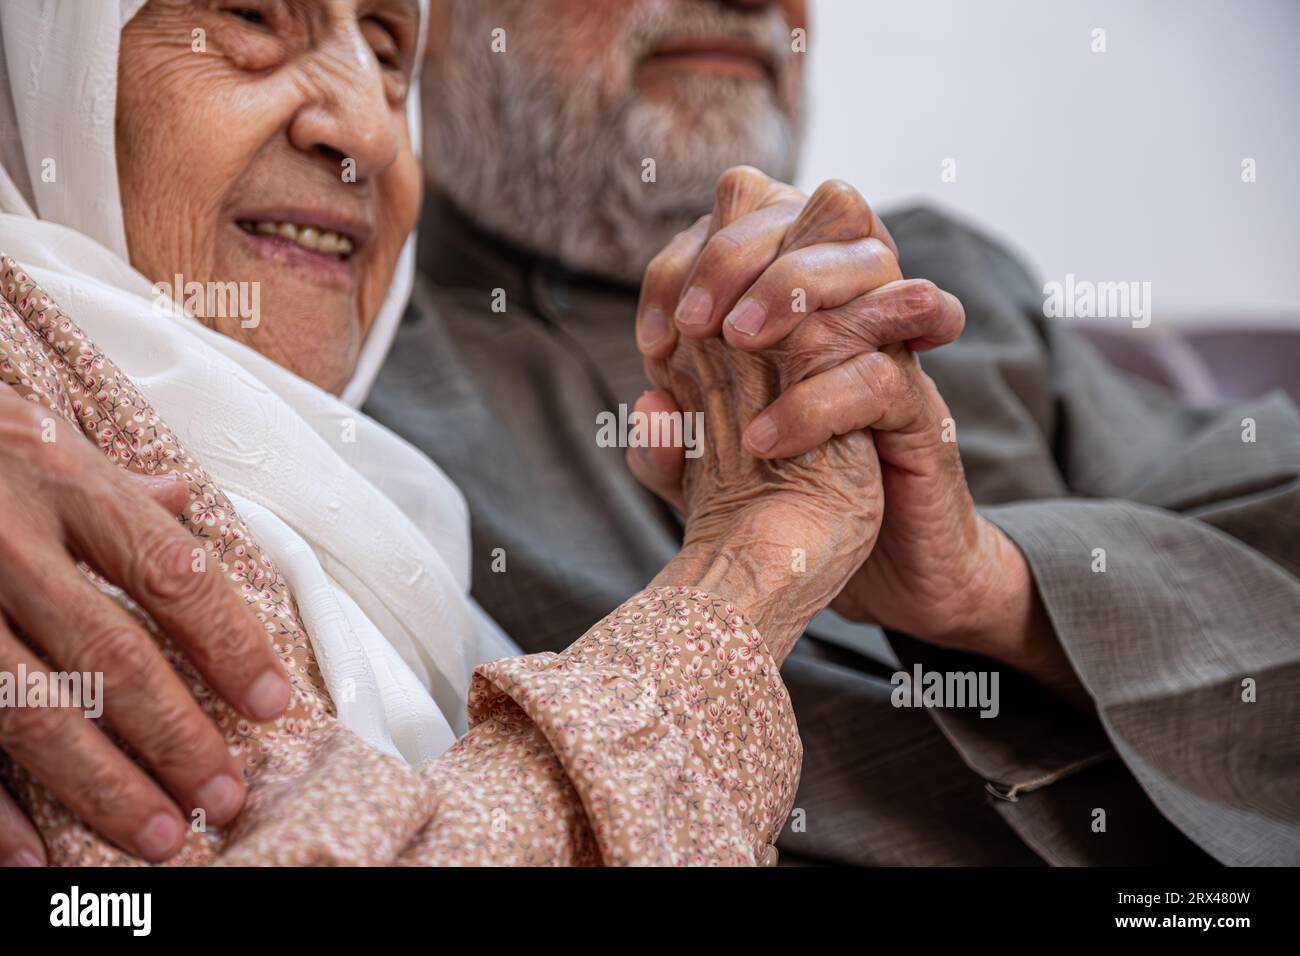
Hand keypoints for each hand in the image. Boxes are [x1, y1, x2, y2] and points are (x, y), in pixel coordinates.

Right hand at [0, 385, 291, 864]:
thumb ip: (114, 484)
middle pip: (109, 653)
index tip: (272, 703)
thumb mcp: (40, 433)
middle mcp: (5, 540)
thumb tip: (185, 502)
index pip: (171, 571)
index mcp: (62, 479)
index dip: (229, 643)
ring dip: (101, 784)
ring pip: (32, 709)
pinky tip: (35, 856)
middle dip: (176, 735)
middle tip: (224, 796)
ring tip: (159, 835)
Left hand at [643, 168, 914, 658]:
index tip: (654, 339)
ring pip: (870, 257)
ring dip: (793, 287)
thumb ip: (674, 447)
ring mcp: (893, 352)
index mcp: (797, 305)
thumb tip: (643, 406)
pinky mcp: (921, 411)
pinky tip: (767, 442)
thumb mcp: (715, 480)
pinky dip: (818, 399)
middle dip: (741, 250)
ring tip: (735, 345)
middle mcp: (851, 310)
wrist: (882, 572)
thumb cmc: (796, 506)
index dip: (686, 262)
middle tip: (695, 326)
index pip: (748, 214)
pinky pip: (882, 372)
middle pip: (819, 205)